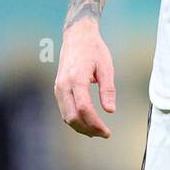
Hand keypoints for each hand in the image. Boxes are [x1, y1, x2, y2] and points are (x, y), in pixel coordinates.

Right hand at [54, 18, 115, 137]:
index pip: (84, 109)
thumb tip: (110, 111)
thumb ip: (108, 90)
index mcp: (76, 79)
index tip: (107, 131)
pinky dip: (75, 120)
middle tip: (105, 134)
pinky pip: (64, 110)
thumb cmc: (94, 50)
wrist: (77, 36)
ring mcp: (58, 88)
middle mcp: (63, 85)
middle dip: (88, 129)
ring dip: (81, 128)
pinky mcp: (58, 89)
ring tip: (98, 132)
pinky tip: (88, 124)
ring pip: (66, 117)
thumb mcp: (106, 67)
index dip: (96, 124)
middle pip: (72, 117)